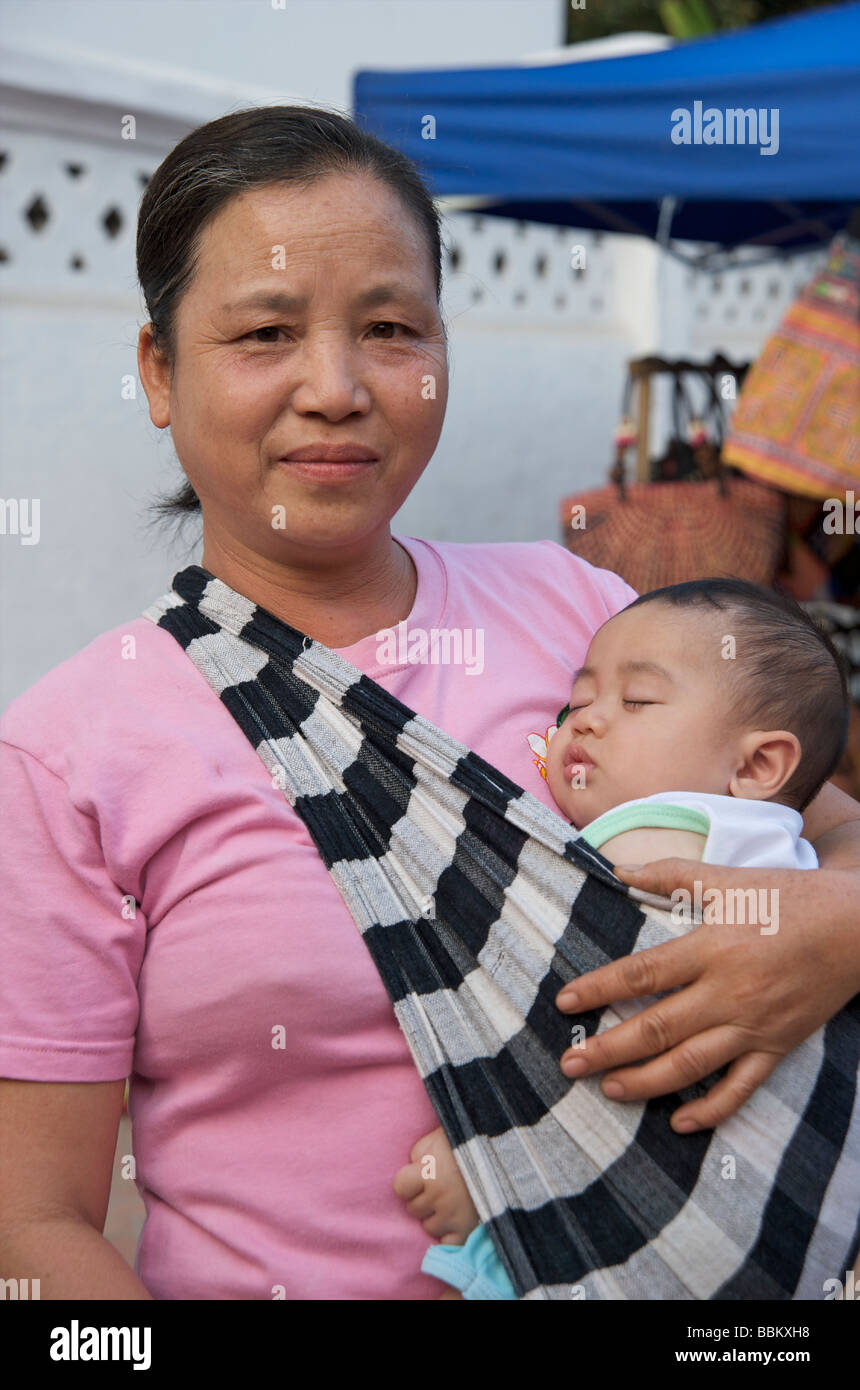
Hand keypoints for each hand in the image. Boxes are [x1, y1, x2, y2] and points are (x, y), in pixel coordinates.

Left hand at [392, 1125, 479, 1244]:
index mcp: (429, 1172)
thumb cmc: (463, 1143)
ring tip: (452, 1200)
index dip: (408, 1181)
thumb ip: (417, 1157)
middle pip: (413, 1208)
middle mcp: (439, 1196)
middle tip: (440, 1186)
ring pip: (429, 1226)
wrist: (501, 1151)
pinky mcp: (468, 1229)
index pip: (400, 1187)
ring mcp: (454, 1215)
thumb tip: (410, 1172)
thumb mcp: (435, 1140)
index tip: (420, 1175)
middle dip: (423, 1198)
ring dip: (436, 1216)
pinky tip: (456, 1220)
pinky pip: (448, 1243)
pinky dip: (450, 1234)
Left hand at [556, 860, 859, 1131]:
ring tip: (609, 1090)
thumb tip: (618, 869)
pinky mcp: (777, 1047)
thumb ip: (669, 874)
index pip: (642, 974)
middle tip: (571, 1063)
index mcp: (711, 948)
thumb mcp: (728, 880)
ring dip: (646, 1082)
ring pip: (692, 1065)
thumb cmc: (789, 898)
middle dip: (609, 1049)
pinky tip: (679, 1122)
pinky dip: (711, 1110)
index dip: (599, 989)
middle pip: (658, 1028)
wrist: (856, 927)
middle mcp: (729, 992)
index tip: (565, 1002)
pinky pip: (741, 1088)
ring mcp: (753, 1025)